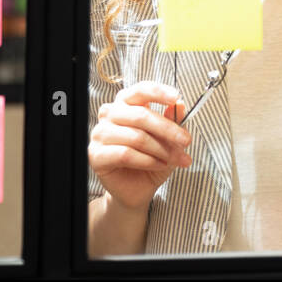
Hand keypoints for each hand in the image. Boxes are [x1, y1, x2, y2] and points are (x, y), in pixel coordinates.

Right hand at [88, 80, 191, 210]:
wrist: (137, 190)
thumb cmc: (151, 160)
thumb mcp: (168, 140)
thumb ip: (172, 121)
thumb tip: (179, 105)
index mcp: (126, 103)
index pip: (140, 90)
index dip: (158, 92)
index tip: (177, 97)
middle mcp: (110, 114)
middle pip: (141, 115)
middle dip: (168, 129)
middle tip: (186, 141)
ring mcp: (100, 134)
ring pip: (136, 136)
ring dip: (160, 149)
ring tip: (174, 159)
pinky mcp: (96, 154)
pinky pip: (125, 154)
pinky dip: (147, 160)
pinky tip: (158, 164)